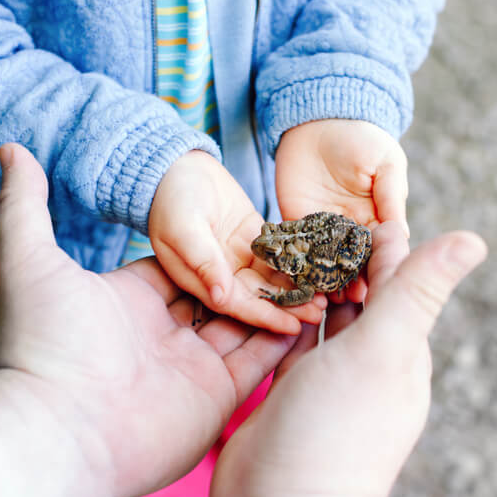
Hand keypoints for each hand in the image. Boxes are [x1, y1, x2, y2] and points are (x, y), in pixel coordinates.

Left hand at [0, 144, 302, 496]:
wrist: (58, 433)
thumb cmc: (44, 346)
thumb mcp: (31, 261)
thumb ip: (24, 205)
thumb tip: (9, 147)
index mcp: (130, 302)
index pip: (182, 266)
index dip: (211, 247)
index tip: (247, 221)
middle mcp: (163, 335)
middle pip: (219, 295)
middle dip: (253, 275)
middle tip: (293, 249)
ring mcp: (191, 368)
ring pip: (245, 326)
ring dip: (277, 304)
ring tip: (315, 275)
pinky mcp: (216, 399)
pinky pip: (259, 363)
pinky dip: (285, 342)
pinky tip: (313, 312)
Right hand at [148, 151, 325, 333]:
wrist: (178, 168)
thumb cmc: (172, 199)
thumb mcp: (183, 229)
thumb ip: (203, 261)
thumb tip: (221, 297)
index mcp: (202, 280)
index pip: (237, 306)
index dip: (265, 317)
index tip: (293, 328)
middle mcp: (223, 275)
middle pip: (260, 297)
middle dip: (289, 307)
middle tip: (319, 315)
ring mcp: (239, 258)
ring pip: (272, 279)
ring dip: (297, 289)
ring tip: (325, 296)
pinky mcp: (254, 239)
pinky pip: (279, 256)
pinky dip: (297, 263)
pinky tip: (319, 268)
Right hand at [211, 221, 486, 496]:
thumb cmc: (336, 431)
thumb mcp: (384, 350)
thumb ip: (418, 291)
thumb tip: (474, 238)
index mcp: (401, 350)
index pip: (398, 281)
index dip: (379, 242)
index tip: (354, 202)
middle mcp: (370, 363)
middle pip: (360, 296)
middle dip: (342, 258)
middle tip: (310, 215)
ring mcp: (329, 382)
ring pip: (325, 318)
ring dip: (313, 285)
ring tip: (286, 244)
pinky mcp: (291, 395)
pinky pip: (293, 343)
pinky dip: (285, 317)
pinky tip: (269, 294)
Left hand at [275, 120, 408, 301]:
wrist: (317, 120)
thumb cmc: (359, 138)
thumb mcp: (384, 163)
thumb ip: (391, 196)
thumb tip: (401, 234)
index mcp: (377, 219)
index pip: (379, 251)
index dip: (378, 268)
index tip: (376, 284)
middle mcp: (350, 231)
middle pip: (351, 265)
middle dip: (351, 282)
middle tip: (350, 298)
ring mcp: (321, 231)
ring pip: (323, 264)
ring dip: (323, 281)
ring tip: (323, 297)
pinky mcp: (295, 224)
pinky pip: (296, 249)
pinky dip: (295, 266)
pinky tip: (295, 282)